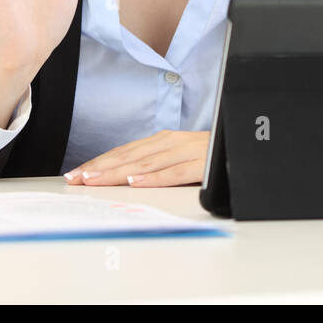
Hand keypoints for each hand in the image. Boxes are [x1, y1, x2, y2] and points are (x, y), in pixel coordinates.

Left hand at [62, 130, 209, 186]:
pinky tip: (136, 182)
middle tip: (76, 179)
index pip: (125, 151)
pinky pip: (175, 171)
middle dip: (100, 168)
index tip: (77, 174)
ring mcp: (188, 150)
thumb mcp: (181, 159)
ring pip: (146, 163)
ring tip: (95, 180)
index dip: (99, 162)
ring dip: (117, 172)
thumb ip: (158, 164)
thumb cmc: (213, 159)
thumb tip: (127, 179)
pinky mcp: (202, 162)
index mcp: (165, 140)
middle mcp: (173, 141)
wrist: (247, 150)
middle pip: (130, 156)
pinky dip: (153, 177)